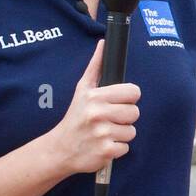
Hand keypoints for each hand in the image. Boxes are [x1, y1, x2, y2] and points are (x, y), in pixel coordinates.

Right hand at [49, 38, 140, 174]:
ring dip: (121, 134)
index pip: (133, 92)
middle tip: (109, 120)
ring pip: (132, 131)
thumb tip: (103, 43)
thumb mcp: (82, 89)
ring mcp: (102, 134)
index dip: (128, 99)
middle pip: (135, 112)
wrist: (60, 148)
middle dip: (125, 118)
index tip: (117, 103)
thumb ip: (96, 67)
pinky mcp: (106, 152)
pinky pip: (126, 148)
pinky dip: (116, 149)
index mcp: (95, 96)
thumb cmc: (75, 117)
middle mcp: (98, 114)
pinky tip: (103, 145)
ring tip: (105, 133)